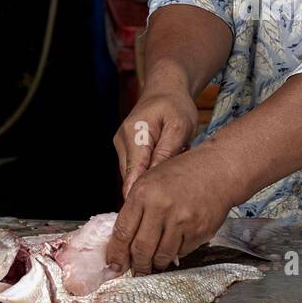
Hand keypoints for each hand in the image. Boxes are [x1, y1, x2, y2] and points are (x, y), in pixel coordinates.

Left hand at [105, 145, 239, 274]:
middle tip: (135, 272)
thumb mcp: (150, 180)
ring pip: (162, 256)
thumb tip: (120, 241)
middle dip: (137, 266)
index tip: (114, 266)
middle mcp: (161, 207)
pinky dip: (176, 252)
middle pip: (141, 249)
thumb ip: (135, 207)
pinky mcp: (199, 231)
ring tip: (154, 264)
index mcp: (143, 193)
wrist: (218, 171)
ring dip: (156, 264)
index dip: (116, 254)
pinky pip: (182, 252)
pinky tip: (176, 243)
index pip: (122, 232)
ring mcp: (182, 221)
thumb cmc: (182, 174)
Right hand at [112, 82, 199, 197]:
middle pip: (131, 177)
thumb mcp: (179, 127)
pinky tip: (166, 167)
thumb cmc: (176, 106)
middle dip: (150, 187)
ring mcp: (121, 146)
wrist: (166, 90)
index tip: (149, 213)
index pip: (134, 172)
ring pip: (134, 175)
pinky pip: (136, 169)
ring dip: (152, 179)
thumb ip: (167, 152)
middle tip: (173, 192)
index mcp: (134, 134)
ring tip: (173, 171)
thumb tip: (156, 178)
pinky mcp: (126, 150)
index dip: (140, 195)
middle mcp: (122, 141)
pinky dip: (150, 172)